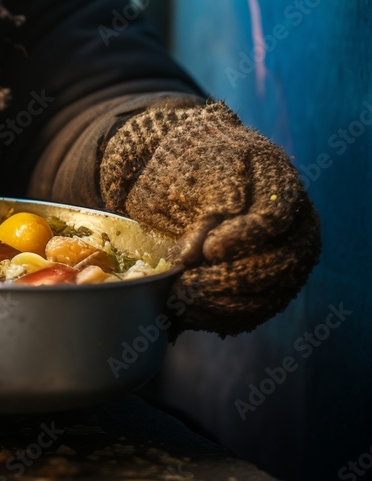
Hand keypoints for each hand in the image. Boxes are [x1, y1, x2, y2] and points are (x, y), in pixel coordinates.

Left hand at [100, 101, 320, 334]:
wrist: (195, 168)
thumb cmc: (191, 165)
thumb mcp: (190, 175)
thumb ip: (199, 212)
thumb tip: (191, 258)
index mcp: (277, 180)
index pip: (273, 216)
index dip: (243, 237)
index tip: (207, 251)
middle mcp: (296, 220)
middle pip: (280, 261)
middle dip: (230, 279)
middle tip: (187, 286)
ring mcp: (291, 254)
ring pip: (273, 291)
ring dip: (226, 303)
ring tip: (184, 302)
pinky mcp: (277, 281)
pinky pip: (262, 307)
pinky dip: (227, 315)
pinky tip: (192, 314)